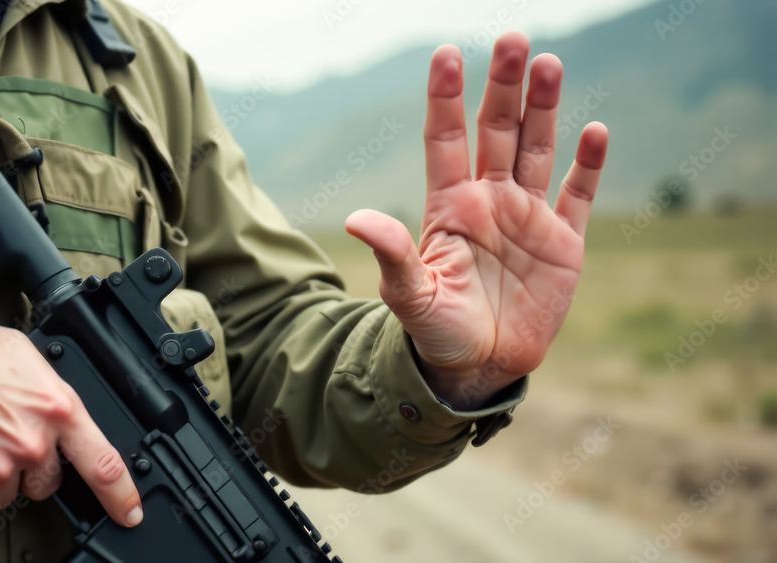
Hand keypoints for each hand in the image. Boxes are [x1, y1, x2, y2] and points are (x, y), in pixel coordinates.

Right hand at [0, 312, 142, 525]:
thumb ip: (53, 395)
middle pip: (46, 484)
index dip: (121, 496)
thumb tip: (60, 414)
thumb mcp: (31, 361)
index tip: (128, 513)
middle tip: (8, 439)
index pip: (103, 463)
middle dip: (30, 469)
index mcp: (58, 410)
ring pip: (6, 496)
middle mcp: (33, 442)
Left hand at [345, 32, 608, 408]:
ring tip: (548, 64)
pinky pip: (576, 195)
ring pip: (536, 150)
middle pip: (497, 131)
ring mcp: (527, 218)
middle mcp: (489, 201)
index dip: (447, 97)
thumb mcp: (411, 294)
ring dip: (543, 109)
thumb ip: (393, 254)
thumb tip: (356, 218)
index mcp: (450, 206)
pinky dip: (587, 165)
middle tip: (513, 39)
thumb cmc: (436, 332)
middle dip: (504, 87)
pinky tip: (594, 130)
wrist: (479, 367)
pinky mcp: (563, 243)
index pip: (447, 138)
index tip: (446, 53)